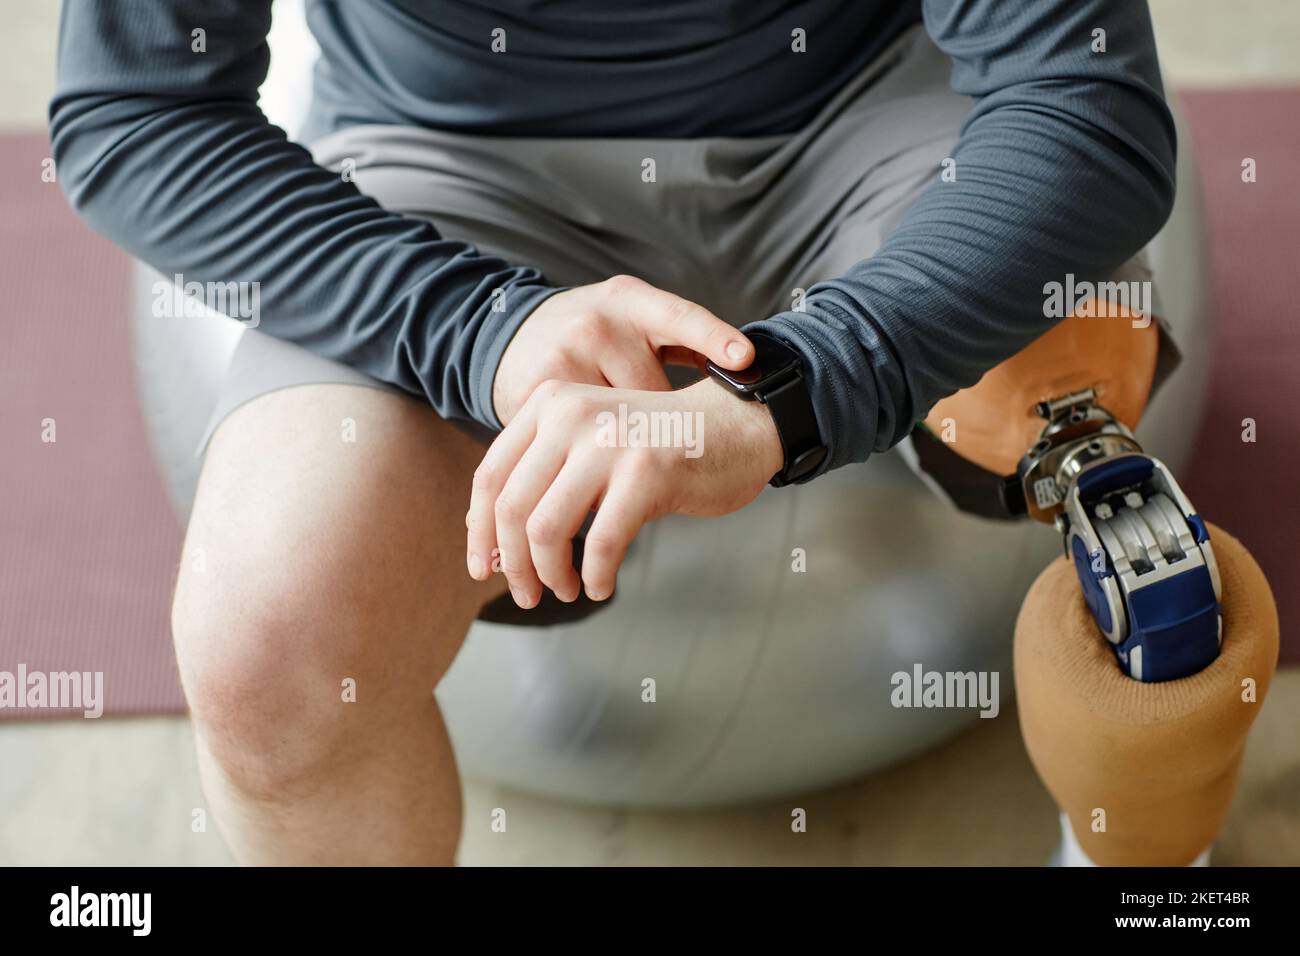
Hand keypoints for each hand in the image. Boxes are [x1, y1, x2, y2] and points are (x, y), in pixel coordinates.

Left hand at [466, 378, 783, 606]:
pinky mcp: (646, 471)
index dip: (479, 533)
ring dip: (549, 575)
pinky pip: (601, 543)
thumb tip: (485, 540)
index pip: (490, 477)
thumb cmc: (662, 445)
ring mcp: (608, 442)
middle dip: (512, 565)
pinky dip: (595, 576)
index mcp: (550, 404)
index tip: (484, 571)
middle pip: (510, 508)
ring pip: (545, 529)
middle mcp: (571, 415)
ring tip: (566, 591)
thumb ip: (543, 475)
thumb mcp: (590, 443)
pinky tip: (601, 585)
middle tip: (527, 595)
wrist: (737, 424)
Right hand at [492, 275, 754, 424]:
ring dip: (619, 444)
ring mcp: (564, 356)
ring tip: (608, 438)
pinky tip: (579, 450)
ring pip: (618, 425)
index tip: (745, 356)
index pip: (679, 317)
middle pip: (652, 393)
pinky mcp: (536, 394)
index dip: (714, 337)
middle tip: (649, 433)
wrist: (506, 335)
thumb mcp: (631, 322)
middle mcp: (598, 323)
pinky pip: (580, 442)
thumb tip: (745, 374)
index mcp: (630, 301)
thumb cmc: (590, 338)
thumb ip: (678, 345)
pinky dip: (587, 456)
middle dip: (654, 421)